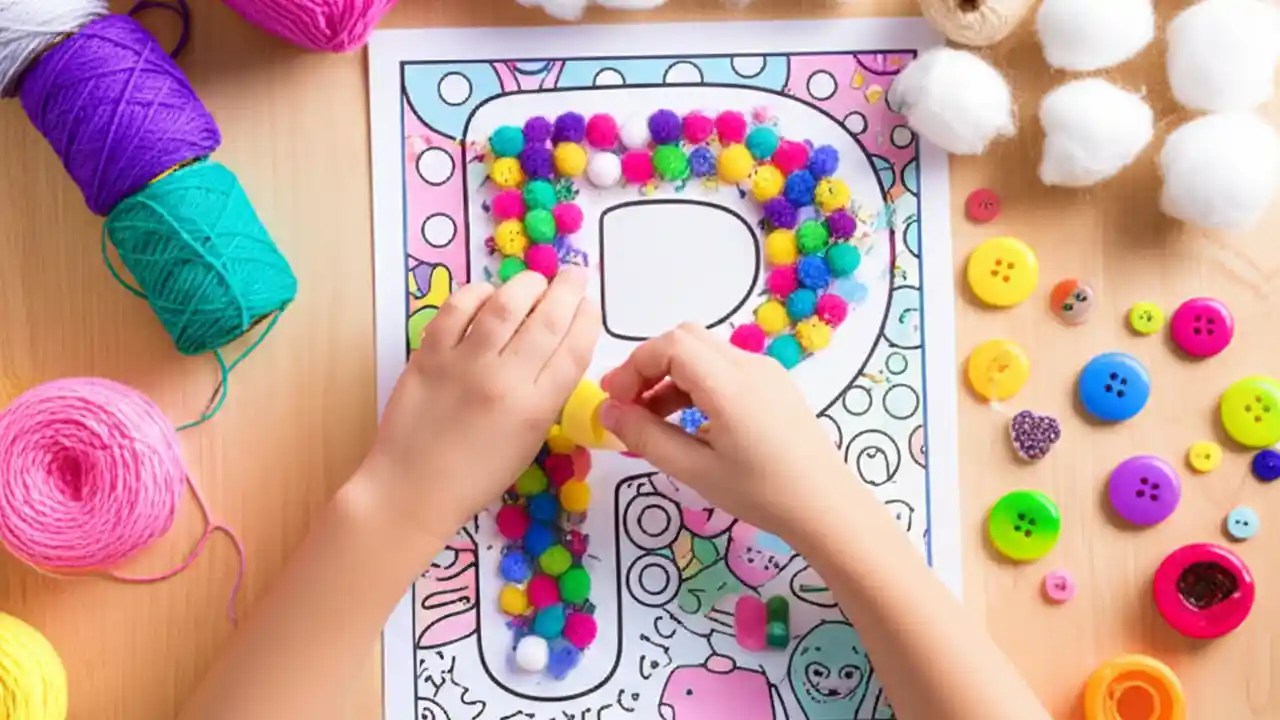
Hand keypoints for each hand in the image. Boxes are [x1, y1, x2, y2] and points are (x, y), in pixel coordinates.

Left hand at [358, 270, 599, 543]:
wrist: (412, 488)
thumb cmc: (475, 475)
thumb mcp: (528, 441)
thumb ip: (545, 394)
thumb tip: (555, 347)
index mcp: (536, 408)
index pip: (574, 351)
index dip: (587, 320)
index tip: (591, 304)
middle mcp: (505, 380)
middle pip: (548, 321)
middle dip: (568, 291)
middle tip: (575, 275)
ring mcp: (464, 364)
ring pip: (506, 305)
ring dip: (527, 284)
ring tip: (536, 280)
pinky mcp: (429, 355)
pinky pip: (457, 309)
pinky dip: (478, 293)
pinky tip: (488, 294)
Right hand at [599, 323, 853, 540]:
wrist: (827, 507)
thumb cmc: (761, 492)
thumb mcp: (695, 470)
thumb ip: (646, 437)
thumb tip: (608, 412)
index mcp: (728, 383)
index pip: (669, 345)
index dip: (634, 366)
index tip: (615, 401)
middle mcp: (748, 365)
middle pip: (685, 339)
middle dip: (650, 367)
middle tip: (629, 406)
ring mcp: (766, 372)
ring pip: (705, 353)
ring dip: (672, 376)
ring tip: (653, 421)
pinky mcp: (775, 385)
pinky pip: (725, 368)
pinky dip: (697, 384)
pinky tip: (690, 423)